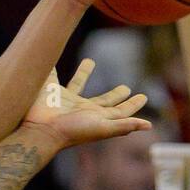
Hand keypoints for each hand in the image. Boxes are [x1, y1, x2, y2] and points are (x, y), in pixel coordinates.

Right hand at [20, 58, 151, 150]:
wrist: (40, 130)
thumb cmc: (72, 131)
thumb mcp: (101, 128)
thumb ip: (123, 125)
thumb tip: (148, 125)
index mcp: (98, 117)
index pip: (120, 111)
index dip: (133, 105)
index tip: (144, 97)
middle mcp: (83, 109)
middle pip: (104, 100)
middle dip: (115, 94)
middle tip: (126, 87)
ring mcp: (66, 100)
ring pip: (78, 83)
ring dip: (84, 73)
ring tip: (91, 61)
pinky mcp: (50, 90)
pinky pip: (52, 74)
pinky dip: (51, 67)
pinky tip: (51, 59)